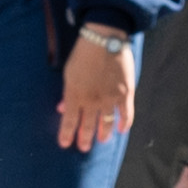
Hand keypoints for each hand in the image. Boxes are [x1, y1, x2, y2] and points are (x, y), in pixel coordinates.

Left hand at [58, 31, 136, 152]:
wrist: (104, 39)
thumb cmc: (83, 53)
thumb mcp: (68, 73)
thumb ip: (66, 93)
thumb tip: (61, 108)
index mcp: (75, 95)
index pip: (68, 121)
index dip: (66, 134)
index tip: (64, 144)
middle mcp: (92, 101)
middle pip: (87, 125)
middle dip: (84, 138)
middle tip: (84, 148)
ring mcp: (110, 99)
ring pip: (107, 123)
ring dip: (104, 134)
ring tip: (102, 140)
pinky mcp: (125, 93)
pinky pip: (126, 114)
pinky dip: (124, 124)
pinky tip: (121, 130)